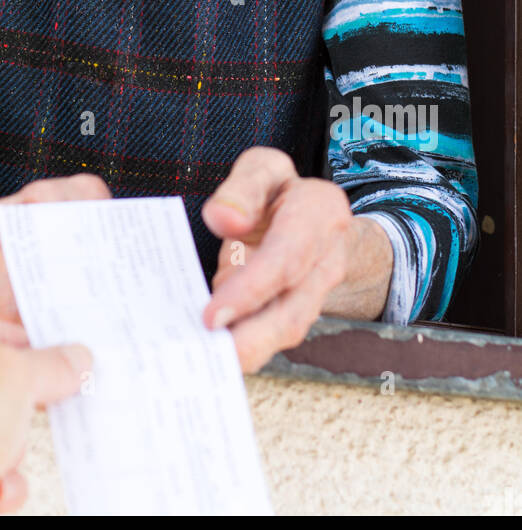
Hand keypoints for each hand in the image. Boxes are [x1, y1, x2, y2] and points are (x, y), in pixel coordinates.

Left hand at [201, 148, 382, 373]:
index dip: (251, 290)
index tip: (211, 315)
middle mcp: (326, 260)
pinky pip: (273, 334)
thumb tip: (224, 219)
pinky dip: (244, 347)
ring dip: (247, 350)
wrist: (313, 215)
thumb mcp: (263, 169)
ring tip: (203, 361)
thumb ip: (243, 187)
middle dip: (251, 338)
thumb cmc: (279, 191)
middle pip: (293, 309)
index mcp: (320, 213)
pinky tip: (209, 354)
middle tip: (207, 356)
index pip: (287, 257)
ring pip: (286, 330)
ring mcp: (316, 292)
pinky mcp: (296, 311)